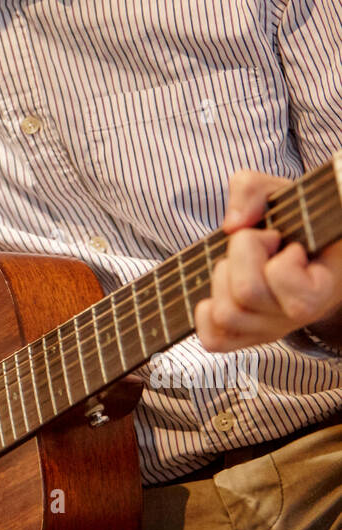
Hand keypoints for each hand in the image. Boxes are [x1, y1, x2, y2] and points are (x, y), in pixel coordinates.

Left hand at [194, 169, 341, 352]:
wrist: (307, 247)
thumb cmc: (296, 219)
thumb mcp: (280, 191)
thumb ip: (253, 189)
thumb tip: (232, 225)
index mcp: (323, 285)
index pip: (283, 278)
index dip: (274, 252)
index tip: (287, 242)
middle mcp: (300, 316)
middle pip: (246, 293)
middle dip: (242, 254)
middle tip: (261, 245)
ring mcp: (273, 329)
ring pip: (226, 315)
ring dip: (224, 278)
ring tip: (245, 265)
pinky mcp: (247, 337)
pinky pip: (214, 340)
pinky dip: (206, 313)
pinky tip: (222, 287)